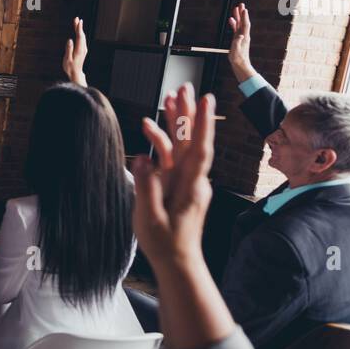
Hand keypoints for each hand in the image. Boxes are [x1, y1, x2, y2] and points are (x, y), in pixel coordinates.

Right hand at [63, 16, 87, 85]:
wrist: (75, 73)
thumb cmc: (70, 67)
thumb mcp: (67, 60)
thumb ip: (69, 50)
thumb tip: (70, 40)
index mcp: (79, 50)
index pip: (80, 37)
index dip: (79, 29)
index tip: (79, 21)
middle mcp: (83, 48)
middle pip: (81, 35)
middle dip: (79, 26)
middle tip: (76, 18)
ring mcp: (83, 49)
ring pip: (82, 37)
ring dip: (79, 29)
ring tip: (76, 22)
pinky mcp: (82, 49)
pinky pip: (81, 39)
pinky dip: (80, 33)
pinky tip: (78, 30)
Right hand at [133, 83, 216, 269]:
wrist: (177, 261)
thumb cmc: (164, 243)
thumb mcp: (150, 219)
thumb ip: (146, 188)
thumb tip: (143, 158)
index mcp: (190, 187)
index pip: (199, 149)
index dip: (202, 123)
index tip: (206, 100)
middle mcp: (193, 180)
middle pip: (192, 140)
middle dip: (188, 112)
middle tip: (185, 87)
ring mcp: (187, 181)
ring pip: (183, 145)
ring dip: (176, 122)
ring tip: (170, 97)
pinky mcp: (179, 184)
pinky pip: (173, 157)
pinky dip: (164, 140)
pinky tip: (152, 128)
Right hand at [226, 3, 254, 82]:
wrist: (240, 64)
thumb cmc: (238, 59)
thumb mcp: (236, 51)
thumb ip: (237, 43)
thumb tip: (239, 35)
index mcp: (244, 37)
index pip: (245, 24)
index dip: (244, 17)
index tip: (244, 9)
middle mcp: (244, 35)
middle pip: (243, 22)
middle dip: (242, 13)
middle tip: (241, 4)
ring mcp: (241, 37)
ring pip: (240, 24)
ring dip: (238, 16)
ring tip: (235, 9)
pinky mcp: (238, 39)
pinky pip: (236, 29)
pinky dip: (234, 23)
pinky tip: (231, 20)